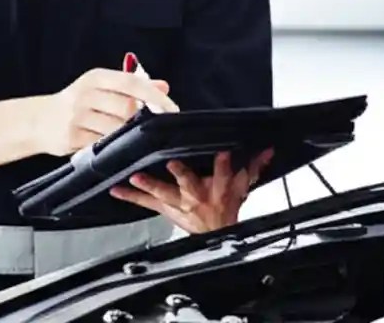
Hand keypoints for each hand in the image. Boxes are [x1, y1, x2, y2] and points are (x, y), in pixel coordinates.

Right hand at [33, 68, 178, 156]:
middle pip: (126, 107)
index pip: (132, 82)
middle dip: (142, 119)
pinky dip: (113, 147)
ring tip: (132, 137)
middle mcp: (86, 94)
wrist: (38, 120)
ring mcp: (77, 116)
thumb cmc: (77, 102)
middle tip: (151, 127)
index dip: (154, 96)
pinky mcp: (72, 137)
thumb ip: (132, 86)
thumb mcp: (102, 87)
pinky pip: (102, 144)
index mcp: (96, 77)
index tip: (172, 109)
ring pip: (116, 128)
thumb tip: (164, 86)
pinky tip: (115, 146)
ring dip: (129, 135)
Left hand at [109, 149, 274, 233]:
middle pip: (190, 184)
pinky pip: (145, 203)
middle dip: (181, 174)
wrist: (213, 234)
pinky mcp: (164, 208)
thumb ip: (254, 166)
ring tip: (134, 177)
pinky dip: (130, 196)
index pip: (224, 173)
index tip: (224, 151)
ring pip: (163, 193)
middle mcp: (197, 195)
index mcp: (217, 188)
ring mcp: (178, 203)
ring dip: (149, 185)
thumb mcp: (243, 186)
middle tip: (171, 163)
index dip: (225, 163)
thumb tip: (267, 150)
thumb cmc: (226, 206)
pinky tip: (115, 189)